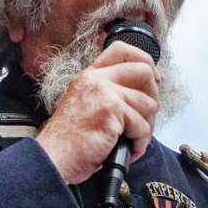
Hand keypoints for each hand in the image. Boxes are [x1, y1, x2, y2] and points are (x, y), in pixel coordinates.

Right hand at [33, 39, 158, 183]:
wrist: (54, 157)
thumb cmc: (68, 141)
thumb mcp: (84, 106)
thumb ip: (107, 94)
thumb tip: (141, 94)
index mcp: (90, 77)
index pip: (122, 50)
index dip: (145, 60)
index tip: (154, 78)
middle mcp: (96, 80)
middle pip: (144, 71)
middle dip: (153, 97)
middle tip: (147, 117)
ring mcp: (104, 93)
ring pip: (148, 103)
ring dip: (147, 127)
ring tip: (133, 140)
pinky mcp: (112, 111)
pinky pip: (143, 126)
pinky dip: (140, 144)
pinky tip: (129, 150)